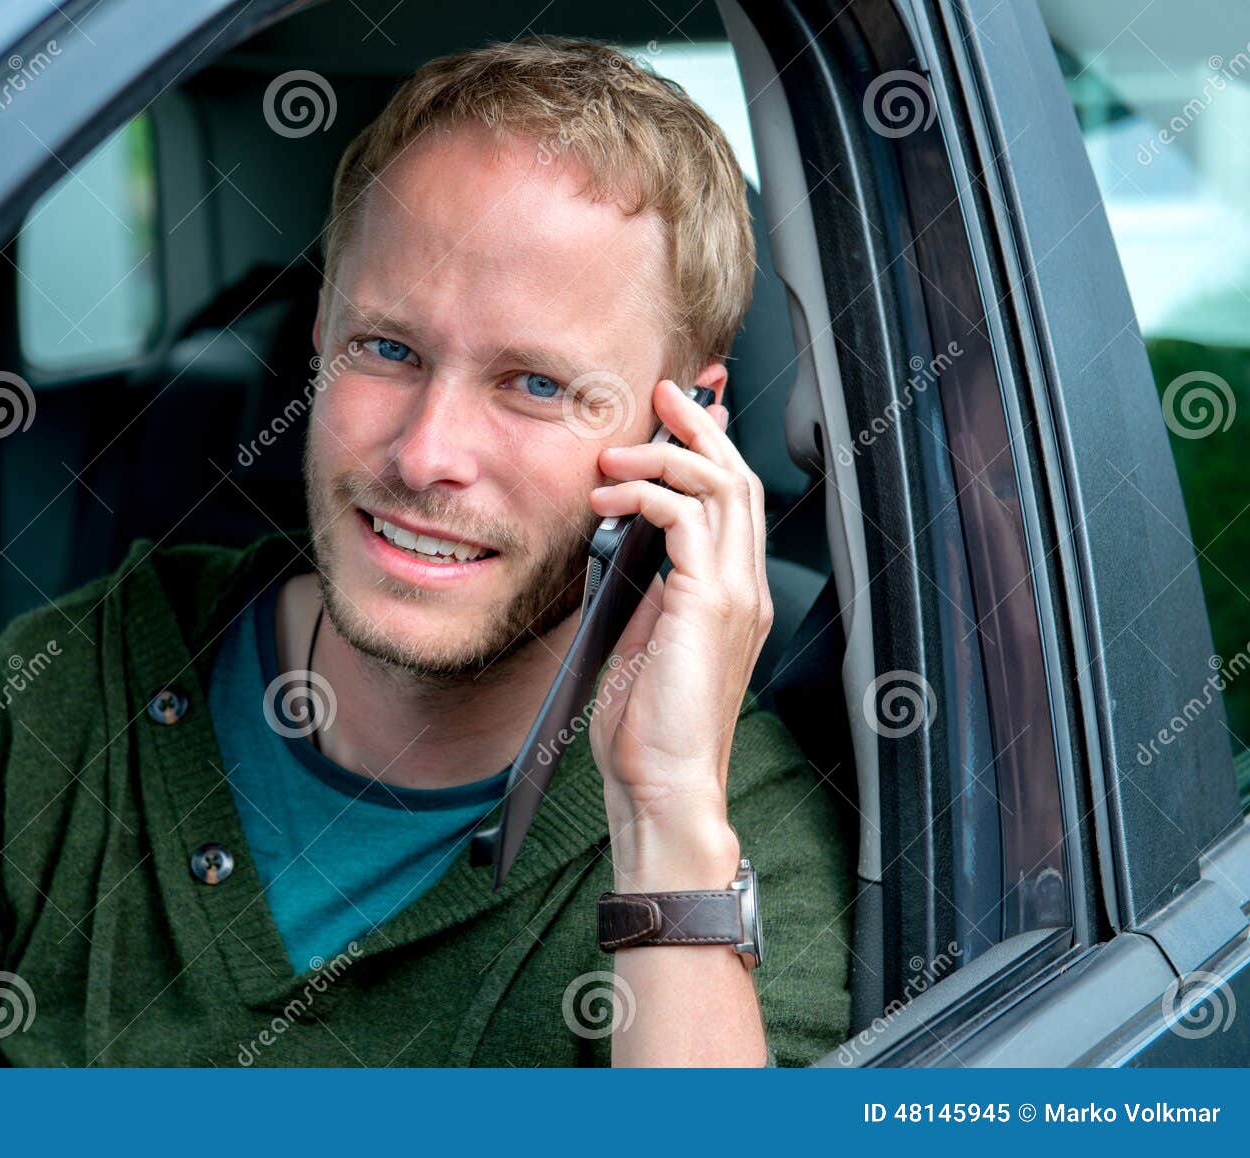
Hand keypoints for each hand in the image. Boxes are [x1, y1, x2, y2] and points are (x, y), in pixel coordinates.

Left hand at [585, 378, 772, 891]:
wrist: (664, 784)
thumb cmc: (648, 730)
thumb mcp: (641, 642)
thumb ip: (644, 591)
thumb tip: (620, 542)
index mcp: (733, 598)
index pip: (733, 503)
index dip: (709, 450)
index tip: (673, 417)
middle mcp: (746, 589)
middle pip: (738, 479)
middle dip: (698, 428)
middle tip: (661, 394)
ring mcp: (735, 594)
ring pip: (722, 487)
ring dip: (666, 456)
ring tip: (616, 454)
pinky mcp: (709, 602)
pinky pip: (688, 518)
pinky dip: (647, 495)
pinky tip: (609, 500)